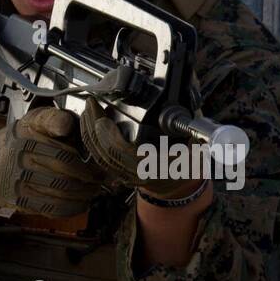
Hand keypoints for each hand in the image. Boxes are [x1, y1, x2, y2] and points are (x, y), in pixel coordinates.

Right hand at [0, 106, 105, 217]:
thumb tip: (67, 124)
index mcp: (29, 132)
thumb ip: (54, 119)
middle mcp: (21, 154)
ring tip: (93, 191)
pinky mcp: (20, 199)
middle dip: (88, 177)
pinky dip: (71, 208)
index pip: (58, 143)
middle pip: (65, 170)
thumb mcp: (36, 121)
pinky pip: (51, 208)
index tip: (93, 160)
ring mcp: (19, 179)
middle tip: (100, 179)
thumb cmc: (24, 140)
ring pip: (61, 191)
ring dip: (83, 194)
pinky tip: (81, 203)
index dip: (78, 153)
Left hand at [79, 98, 198, 199]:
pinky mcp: (117, 174)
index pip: (122, 150)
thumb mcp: (192, 143)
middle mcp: (135, 174)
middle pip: (105, 151)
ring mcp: (124, 176)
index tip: (101, 110)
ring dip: (89, 132)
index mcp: (153, 167)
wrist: (178, 184)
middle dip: (93, 125)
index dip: (108, 132)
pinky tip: (89, 126)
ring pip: (98, 155)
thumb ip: (183, 123)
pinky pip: (98, 158)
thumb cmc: (186, 163)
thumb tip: (183, 96)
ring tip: (88, 110)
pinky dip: (91, 141)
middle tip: (91, 103)